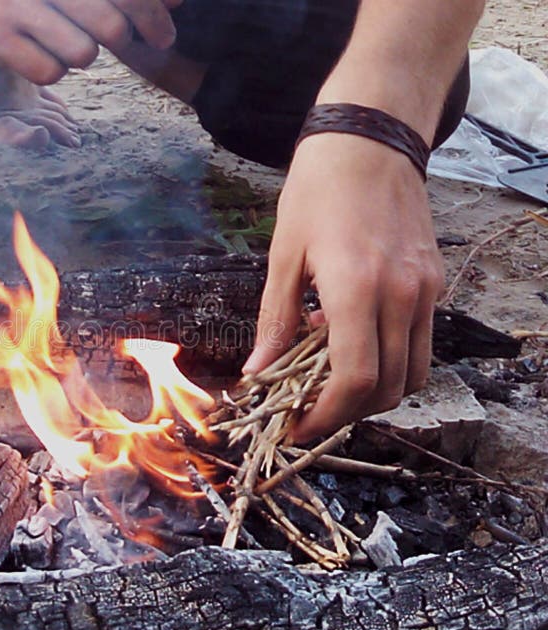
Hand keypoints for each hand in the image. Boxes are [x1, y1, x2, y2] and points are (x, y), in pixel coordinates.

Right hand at [0, 0, 178, 84]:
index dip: (150, 12)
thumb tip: (174, 1)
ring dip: (80, 54)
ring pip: (82, 54)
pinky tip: (34, 52)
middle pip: (109, 26)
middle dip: (125, 39)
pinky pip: (50, 72)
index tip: (166, 33)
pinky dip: (50, 69)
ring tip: (61, 39)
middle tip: (125, 41)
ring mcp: (12, 4)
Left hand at [243, 133, 443, 441]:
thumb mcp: (283, 254)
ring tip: (330, 376)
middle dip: (347, 412)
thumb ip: (274, 319)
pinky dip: (389, 358)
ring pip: (412, 372)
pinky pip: (419, 342)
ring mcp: (425, 290)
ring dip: (373, 390)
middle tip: (310, 410)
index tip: (298, 426)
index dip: (325, 416)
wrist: (370, 140)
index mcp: (357, 288)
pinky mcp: (434, 281)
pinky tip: (352, 336)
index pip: (355, 381)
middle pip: (388, 388)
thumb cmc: (317, 190)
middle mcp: (402, 296)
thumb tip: (256, 371)